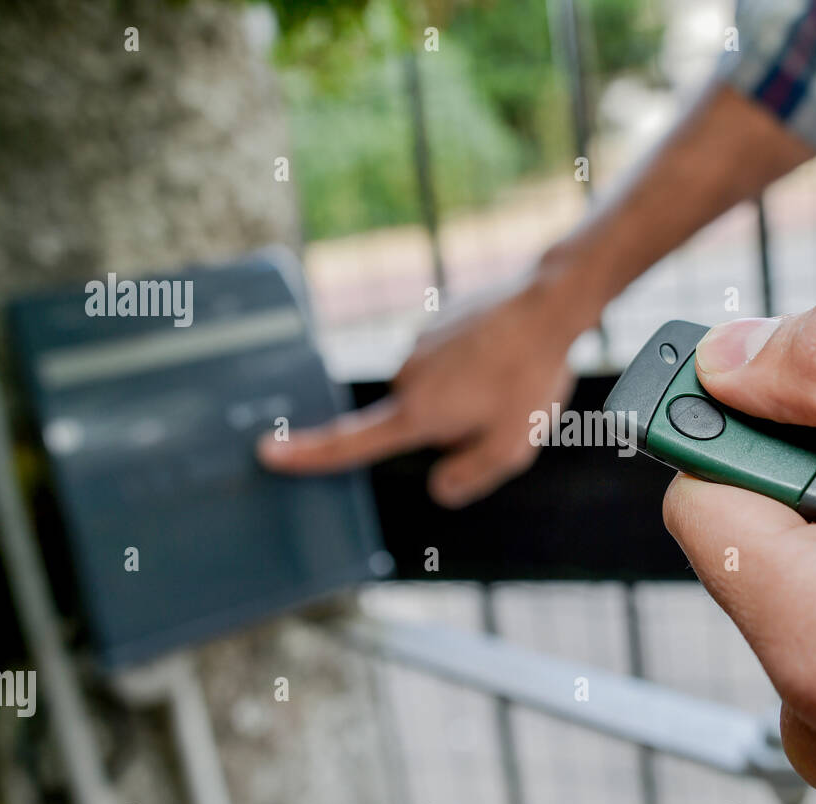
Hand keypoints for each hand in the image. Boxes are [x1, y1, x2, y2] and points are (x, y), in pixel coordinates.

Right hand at [259, 269, 593, 506]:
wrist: (547, 303)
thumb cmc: (530, 378)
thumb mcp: (510, 448)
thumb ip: (468, 478)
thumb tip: (438, 487)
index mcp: (417, 413)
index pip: (350, 444)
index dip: (308, 455)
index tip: (268, 453)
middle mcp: (406, 376)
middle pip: (416, 421)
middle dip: (453, 425)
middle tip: (503, 410)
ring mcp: (418, 342)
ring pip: (436, 388)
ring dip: (467, 391)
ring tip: (511, 377)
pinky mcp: (436, 318)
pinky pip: (447, 357)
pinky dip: (472, 362)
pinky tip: (506, 353)